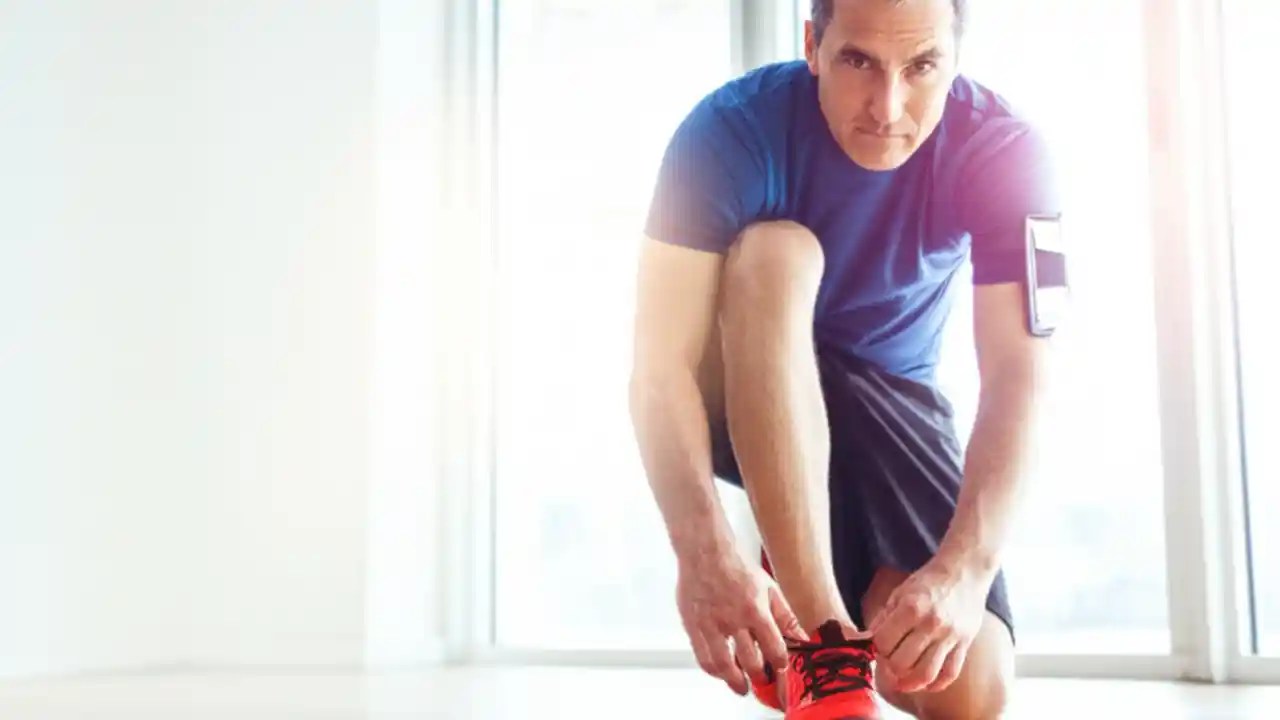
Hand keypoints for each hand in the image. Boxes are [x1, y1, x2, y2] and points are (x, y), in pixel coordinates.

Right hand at [676, 550, 807, 695]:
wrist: (706, 552)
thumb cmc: (738, 567)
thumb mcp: (770, 588)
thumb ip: (786, 617)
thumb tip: (802, 638)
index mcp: (756, 610)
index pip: (774, 649)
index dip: (780, 664)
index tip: (781, 668)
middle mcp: (733, 620)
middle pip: (751, 662)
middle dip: (760, 676)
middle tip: (763, 680)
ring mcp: (711, 625)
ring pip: (724, 665)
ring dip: (736, 681)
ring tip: (742, 687)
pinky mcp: (693, 626)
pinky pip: (702, 657)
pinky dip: (713, 671)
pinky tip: (720, 672)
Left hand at [867, 560, 990, 693]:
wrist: (964, 572)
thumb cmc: (928, 581)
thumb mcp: (900, 593)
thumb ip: (884, 618)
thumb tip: (868, 641)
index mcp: (911, 608)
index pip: (884, 643)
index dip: (877, 648)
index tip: (879, 646)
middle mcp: (931, 624)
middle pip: (902, 663)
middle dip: (890, 666)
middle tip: (889, 662)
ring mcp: (950, 636)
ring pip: (926, 674)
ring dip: (910, 683)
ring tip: (901, 682)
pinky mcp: (965, 644)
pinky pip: (950, 673)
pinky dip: (936, 685)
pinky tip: (925, 684)